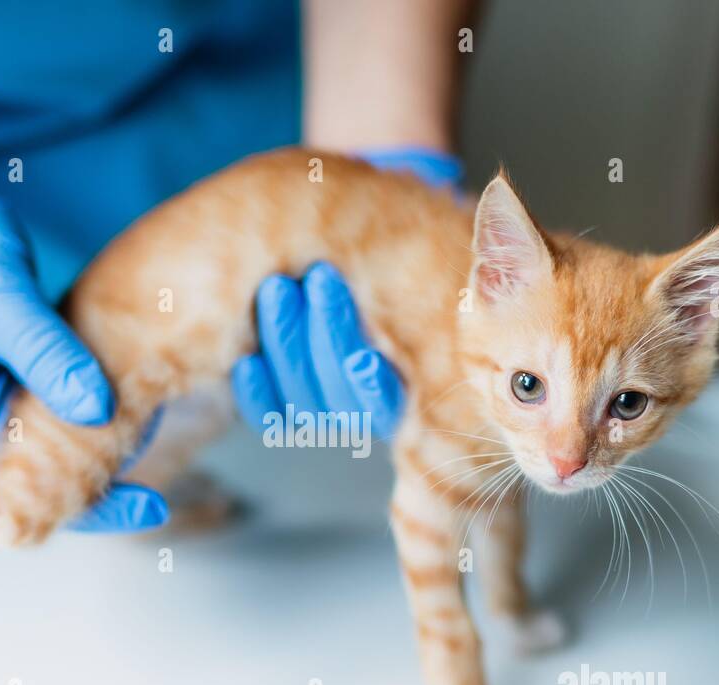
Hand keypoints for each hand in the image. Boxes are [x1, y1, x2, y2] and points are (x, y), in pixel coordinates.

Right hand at [0, 140, 167, 531]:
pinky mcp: (20, 367)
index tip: (148, 507)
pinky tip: (144, 392)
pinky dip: (98, 400)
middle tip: (165, 480)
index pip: (21, 494)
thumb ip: (45, 356)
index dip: (87, 509)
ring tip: (162, 428)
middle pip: (45, 478)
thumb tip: (99, 411)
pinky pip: (64, 399)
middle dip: (105, 482)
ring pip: (60, 441)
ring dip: (107, 442)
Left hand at [232, 147, 462, 439]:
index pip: (388, 395)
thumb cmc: (404, 251)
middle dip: (324, 335)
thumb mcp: (425, 261)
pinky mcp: (289, 404)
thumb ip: (430, 276)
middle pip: (342, 394)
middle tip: (316, 279)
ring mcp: (328, 406)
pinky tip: (244, 362)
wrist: (365, 240)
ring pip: (304, 399)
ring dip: (286, 344)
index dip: (367, 369)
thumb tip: (473, 238)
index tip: (352, 326)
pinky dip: (256, 389)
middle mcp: (372, 404)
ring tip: (275, 289)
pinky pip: (270, 412)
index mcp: (415, 383)